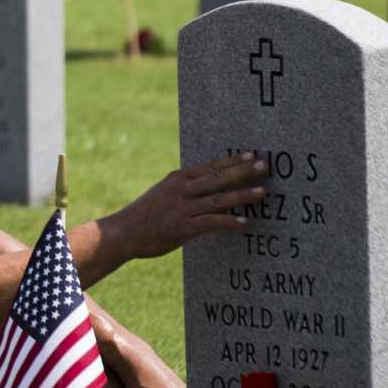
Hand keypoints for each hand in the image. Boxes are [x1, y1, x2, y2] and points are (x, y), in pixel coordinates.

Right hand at [109, 153, 267, 259]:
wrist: (123, 232)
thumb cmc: (144, 215)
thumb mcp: (163, 194)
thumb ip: (185, 190)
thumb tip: (209, 189)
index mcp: (178, 179)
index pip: (211, 167)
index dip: (233, 161)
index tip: (252, 154)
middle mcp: (182, 190)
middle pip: (217, 178)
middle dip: (242, 171)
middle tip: (264, 165)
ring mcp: (182, 208)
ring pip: (217, 199)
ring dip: (241, 195)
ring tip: (262, 193)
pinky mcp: (182, 227)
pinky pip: (209, 223)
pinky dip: (227, 222)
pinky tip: (243, 223)